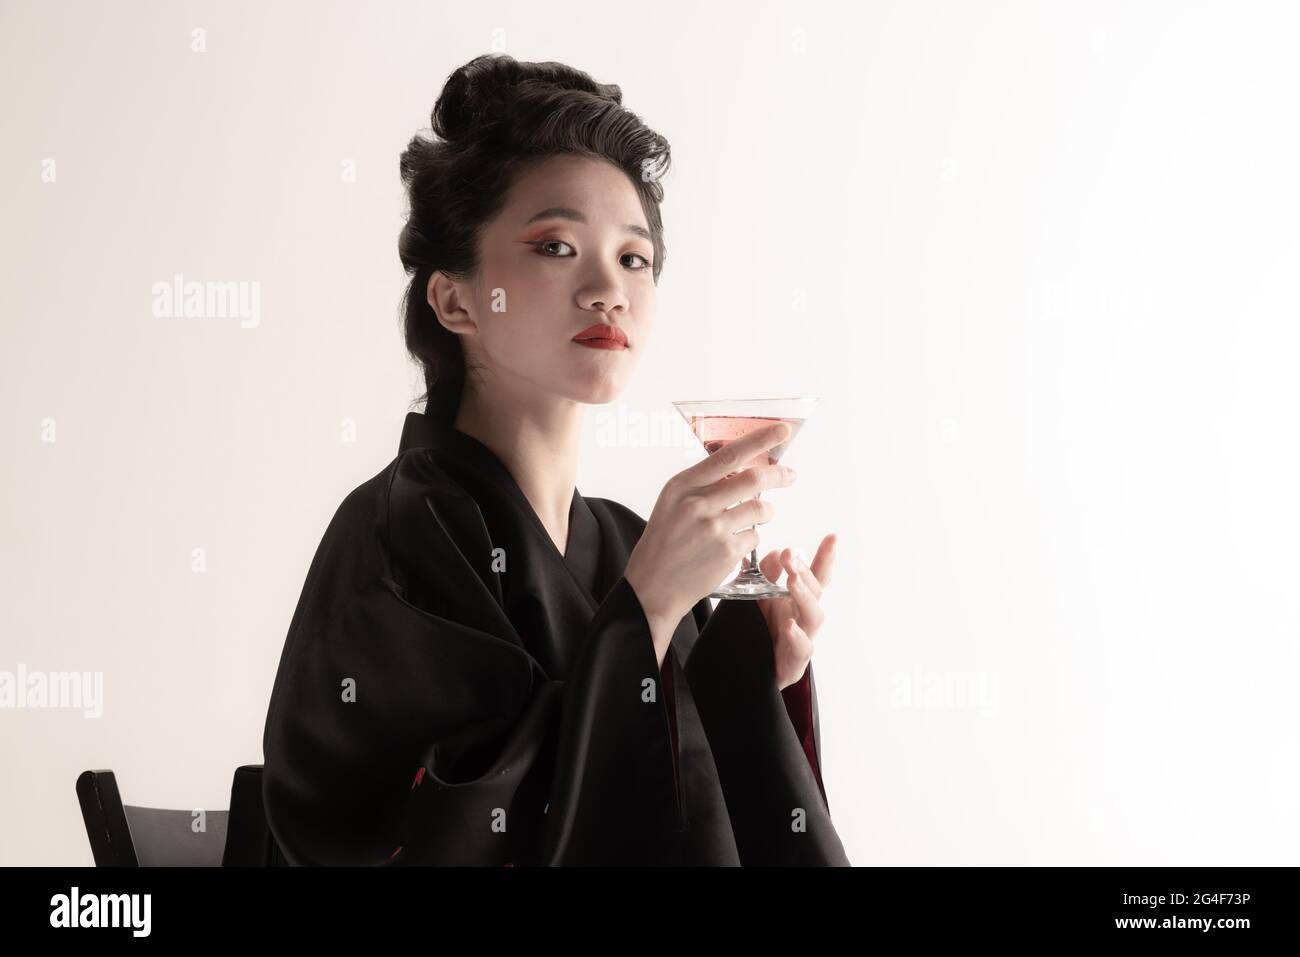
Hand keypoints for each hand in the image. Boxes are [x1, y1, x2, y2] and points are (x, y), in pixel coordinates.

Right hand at [625, 421, 798, 660]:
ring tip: (750, 521)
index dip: (760, 440)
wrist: (652, 587)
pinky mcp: (727, 552)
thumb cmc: (664, 543)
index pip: (728, 454)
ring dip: (764, 513)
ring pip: (760, 509)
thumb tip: (743, 468)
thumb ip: (703, 485)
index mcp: (682, 486)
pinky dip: (750, 539)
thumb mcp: (673, 504)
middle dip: (779, 475)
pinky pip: (755, 537)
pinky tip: (732, 546)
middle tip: (790, 475)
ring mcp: (713, 529)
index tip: (782, 430)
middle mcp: (697, 504)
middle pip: (753, 479)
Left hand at [756, 534, 836, 689]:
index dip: (825, 557)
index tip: (832, 537)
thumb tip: (776, 552)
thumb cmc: (759, 632)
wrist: (746, 671)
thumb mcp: (757, 598)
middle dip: (804, 571)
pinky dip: (798, 636)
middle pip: (815, 591)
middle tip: (791, 555)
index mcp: (797, 599)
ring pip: (814, 616)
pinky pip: (803, 648)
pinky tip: (790, 625)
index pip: (816, 575)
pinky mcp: (795, 661)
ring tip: (792, 581)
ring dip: (804, 596)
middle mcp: (804, 616)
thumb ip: (764, 575)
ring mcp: (803, 638)